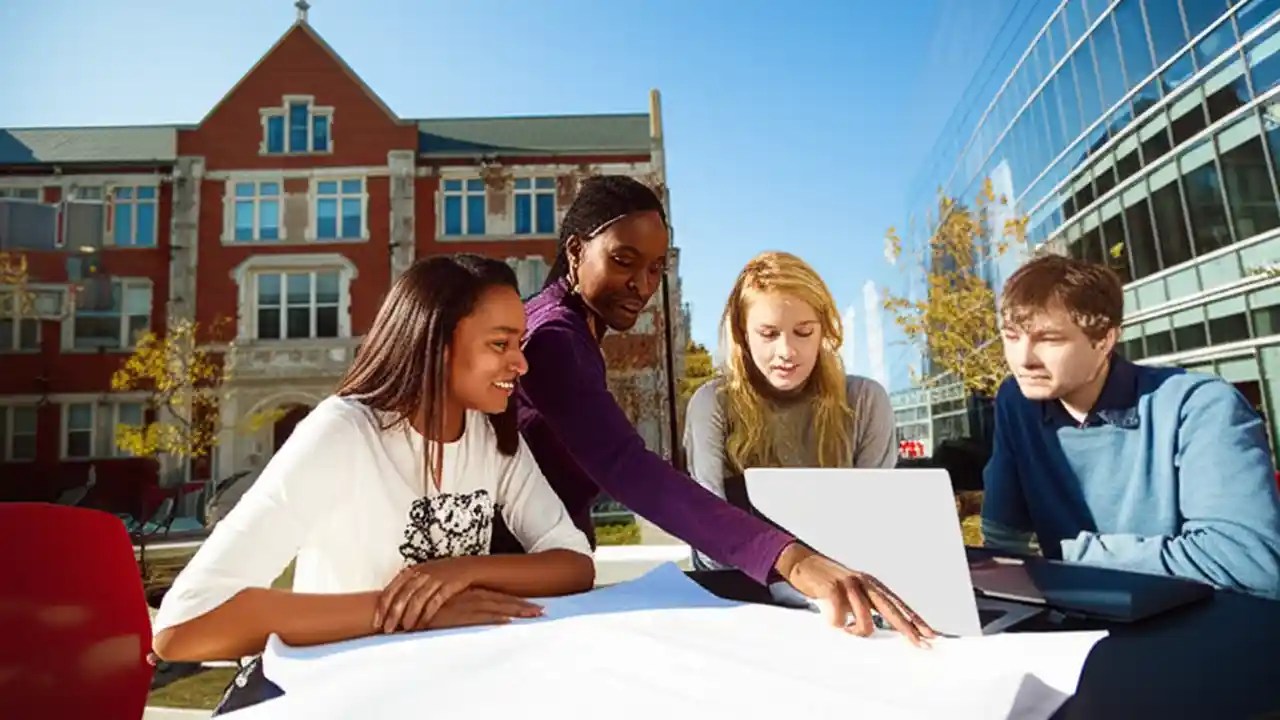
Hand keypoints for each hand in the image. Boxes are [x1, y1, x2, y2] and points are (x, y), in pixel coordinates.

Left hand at [373, 558, 476, 633]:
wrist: (470, 567)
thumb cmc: (444, 575)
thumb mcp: (423, 576)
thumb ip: (408, 588)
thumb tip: (390, 610)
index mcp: (412, 571)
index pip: (391, 589)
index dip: (382, 607)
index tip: (376, 622)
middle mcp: (422, 573)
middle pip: (402, 595)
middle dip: (393, 614)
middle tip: (388, 630)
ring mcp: (436, 579)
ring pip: (417, 599)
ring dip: (409, 616)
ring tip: (405, 630)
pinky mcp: (449, 585)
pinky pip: (435, 602)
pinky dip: (426, 615)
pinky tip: (422, 626)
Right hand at [426, 588, 544, 629]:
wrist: (402, 609)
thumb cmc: (422, 611)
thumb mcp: (446, 607)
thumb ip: (461, 609)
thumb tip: (473, 615)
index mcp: (469, 593)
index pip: (499, 597)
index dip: (518, 601)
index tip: (535, 606)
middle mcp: (470, 597)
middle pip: (504, 600)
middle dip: (524, 606)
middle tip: (544, 611)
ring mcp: (464, 605)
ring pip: (497, 607)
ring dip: (517, 611)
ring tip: (535, 615)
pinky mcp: (456, 615)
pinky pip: (479, 617)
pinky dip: (494, 618)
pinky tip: (508, 622)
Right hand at [776, 543, 935, 647]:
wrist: (801, 562)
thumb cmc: (826, 582)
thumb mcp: (850, 593)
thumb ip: (864, 606)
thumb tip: (876, 627)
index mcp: (871, 585)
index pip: (898, 604)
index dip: (915, 620)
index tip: (931, 635)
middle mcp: (864, 583)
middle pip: (892, 610)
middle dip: (907, 629)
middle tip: (920, 644)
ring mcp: (849, 584)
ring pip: (865, 619)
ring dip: (856, 630)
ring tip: (846, 629)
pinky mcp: (832, 588)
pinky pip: (840, 618)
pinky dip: (836, 624)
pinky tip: (832, 621)